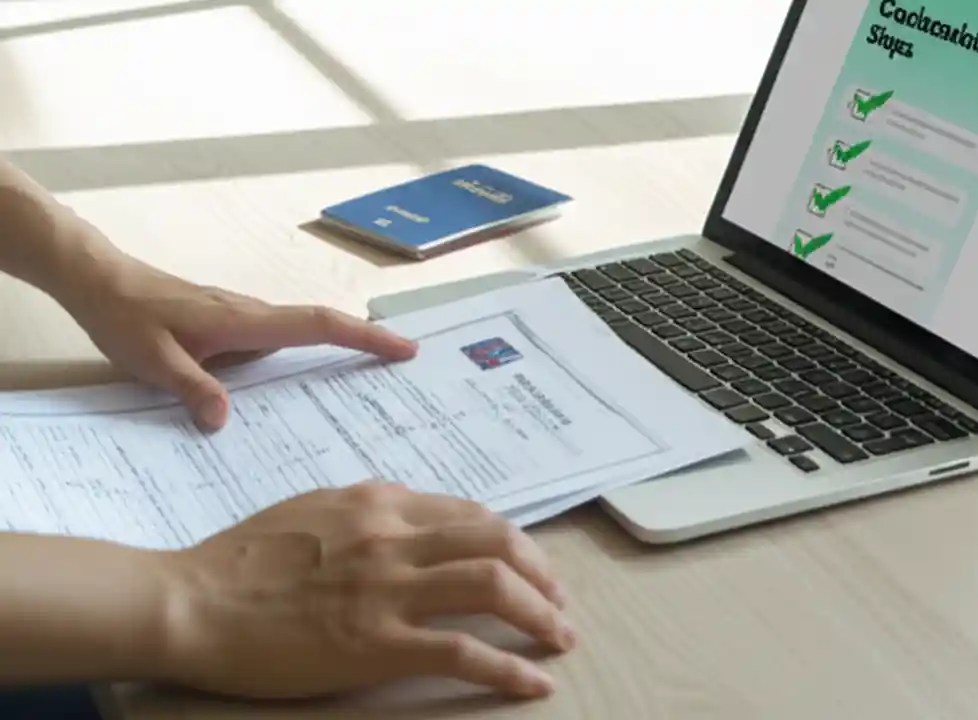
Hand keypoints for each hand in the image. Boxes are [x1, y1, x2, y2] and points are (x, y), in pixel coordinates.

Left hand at [60, 252, 416, 430]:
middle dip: (368, 341)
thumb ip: (192, 389)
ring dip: (340, 346)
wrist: (98, 280)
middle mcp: (253, 315)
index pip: (317, 325)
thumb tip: (226, 422)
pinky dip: (306, 353)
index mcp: (244, 321)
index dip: (363, 337)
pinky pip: (280, 339)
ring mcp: (244, 317)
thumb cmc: (125, 317)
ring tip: (368, 379)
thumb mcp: (151, 361)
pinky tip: (303, 381)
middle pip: (323, 325)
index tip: (403, 348)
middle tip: (406, 364)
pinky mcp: (232, 323)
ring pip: (302, 331)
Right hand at [158, 481, 573, 699]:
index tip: (529, 565)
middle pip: (497, 541)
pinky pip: (463, 651)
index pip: (470, 514)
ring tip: (562, 636)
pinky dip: (510, 666)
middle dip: (542, 571)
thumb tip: (412, 516)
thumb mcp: (313, 508)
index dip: (512, 541)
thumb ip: (368, 511)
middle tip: (559, 601)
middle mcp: (394, 537)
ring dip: (541, 613)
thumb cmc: (240, 560)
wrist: (191, 602)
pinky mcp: (377, 644)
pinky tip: (534, 680)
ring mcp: (388, 589)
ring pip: (492, 586)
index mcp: (379, 503)